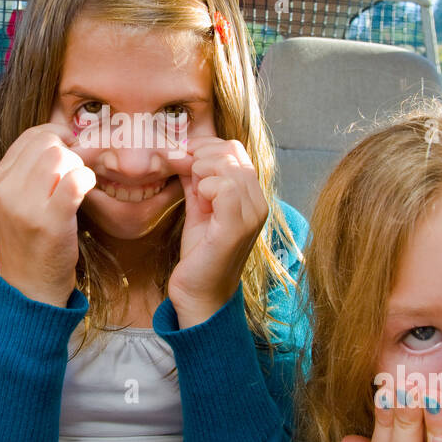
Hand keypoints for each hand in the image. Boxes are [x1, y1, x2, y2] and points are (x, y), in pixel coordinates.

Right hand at [0, 123, 95, 305]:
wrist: (28, 287)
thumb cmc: (29, 242)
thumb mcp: (17, 201)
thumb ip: (33, 170)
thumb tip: (68, 139)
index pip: (30, 137)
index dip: (56, 137)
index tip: (69, 151)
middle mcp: (7, 189)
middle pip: (48, 144)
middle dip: (69, 153)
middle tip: (75, 174)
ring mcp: (27, 206)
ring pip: (62, 158)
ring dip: (78, 168)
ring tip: (77, 188)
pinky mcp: (51, 221)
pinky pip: (76, 180)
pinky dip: (87, 180)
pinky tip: (85, 191)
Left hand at [166, 137, 267, 327]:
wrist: (199, 294)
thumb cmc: (200, 252)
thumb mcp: (199, 206)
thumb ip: (196, 179)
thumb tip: (183, 150)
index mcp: (252, 195)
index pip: (234, 149)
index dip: (205, 147)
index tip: (182, 158)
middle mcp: (259, 203)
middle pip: (231, 152)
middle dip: (199, 156)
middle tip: (183, 175)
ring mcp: (252, 215)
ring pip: (228, 166)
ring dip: (200, 171)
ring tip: (194, 194)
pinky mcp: (237, 227)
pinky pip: (224, 187)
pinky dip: (205, 188)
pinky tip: (200, 203)